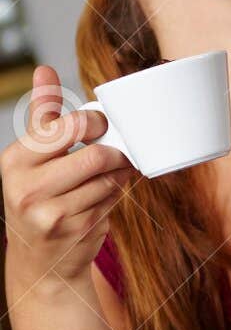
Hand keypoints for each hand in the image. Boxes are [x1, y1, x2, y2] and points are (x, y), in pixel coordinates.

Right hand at [1, 65, 134, 295]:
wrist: (40, 259)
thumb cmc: (40, 194)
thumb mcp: (32, 155)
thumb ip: (44, 114)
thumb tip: (45, 70)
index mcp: (13, 160)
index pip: (68, 127)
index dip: (96, 123)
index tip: (101, 125)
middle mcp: (26, 187)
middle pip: (95, 154)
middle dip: (113, 150)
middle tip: (115, 149)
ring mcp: (50, 212)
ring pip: (109, 177)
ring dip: (118, 173)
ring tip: (109, 172)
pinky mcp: (75, 229)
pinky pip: (113, 197)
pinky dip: (116, 192)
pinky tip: (103, 195)